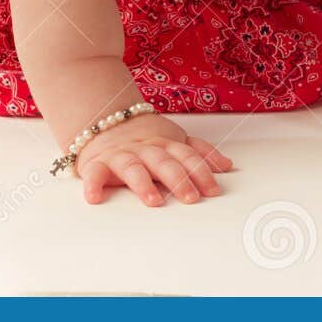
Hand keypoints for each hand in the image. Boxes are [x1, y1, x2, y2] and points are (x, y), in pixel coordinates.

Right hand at [73, 113, 233, 206]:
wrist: (104, 121)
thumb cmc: (143, 139)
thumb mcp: (174, 141)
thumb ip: (200, 152)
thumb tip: (227, 166)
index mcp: (165, 144)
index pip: (187, 156)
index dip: (201, 171)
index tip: (213, 190)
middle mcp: (145, 149)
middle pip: (163, 161)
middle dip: (178, 178)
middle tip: (190, 197)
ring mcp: (121, 155)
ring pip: (133, 167)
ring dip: (143, 183)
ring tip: (153, 200)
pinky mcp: (98, 164)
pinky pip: (94, 173)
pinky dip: (93, 185)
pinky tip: (95, 198)